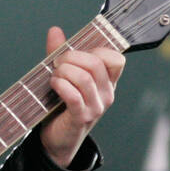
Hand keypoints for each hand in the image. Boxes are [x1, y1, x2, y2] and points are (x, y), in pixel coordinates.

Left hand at [39, 25, 124, 167]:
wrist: (57, 139)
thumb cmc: (62, 107)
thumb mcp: (64, 78)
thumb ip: (60, 54)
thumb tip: (55, 30)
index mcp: (107, 82)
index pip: (116, 59)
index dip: (96, 51)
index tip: (76, 54)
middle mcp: (106, 94)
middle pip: (96, 64)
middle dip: (71, 57)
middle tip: (57, 64)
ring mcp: (96, 107)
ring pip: (84, 78)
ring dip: (64, 72)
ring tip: (54, 76)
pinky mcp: (82, 118)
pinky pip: (74, 96)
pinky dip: (61, 86)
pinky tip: (54, 84)